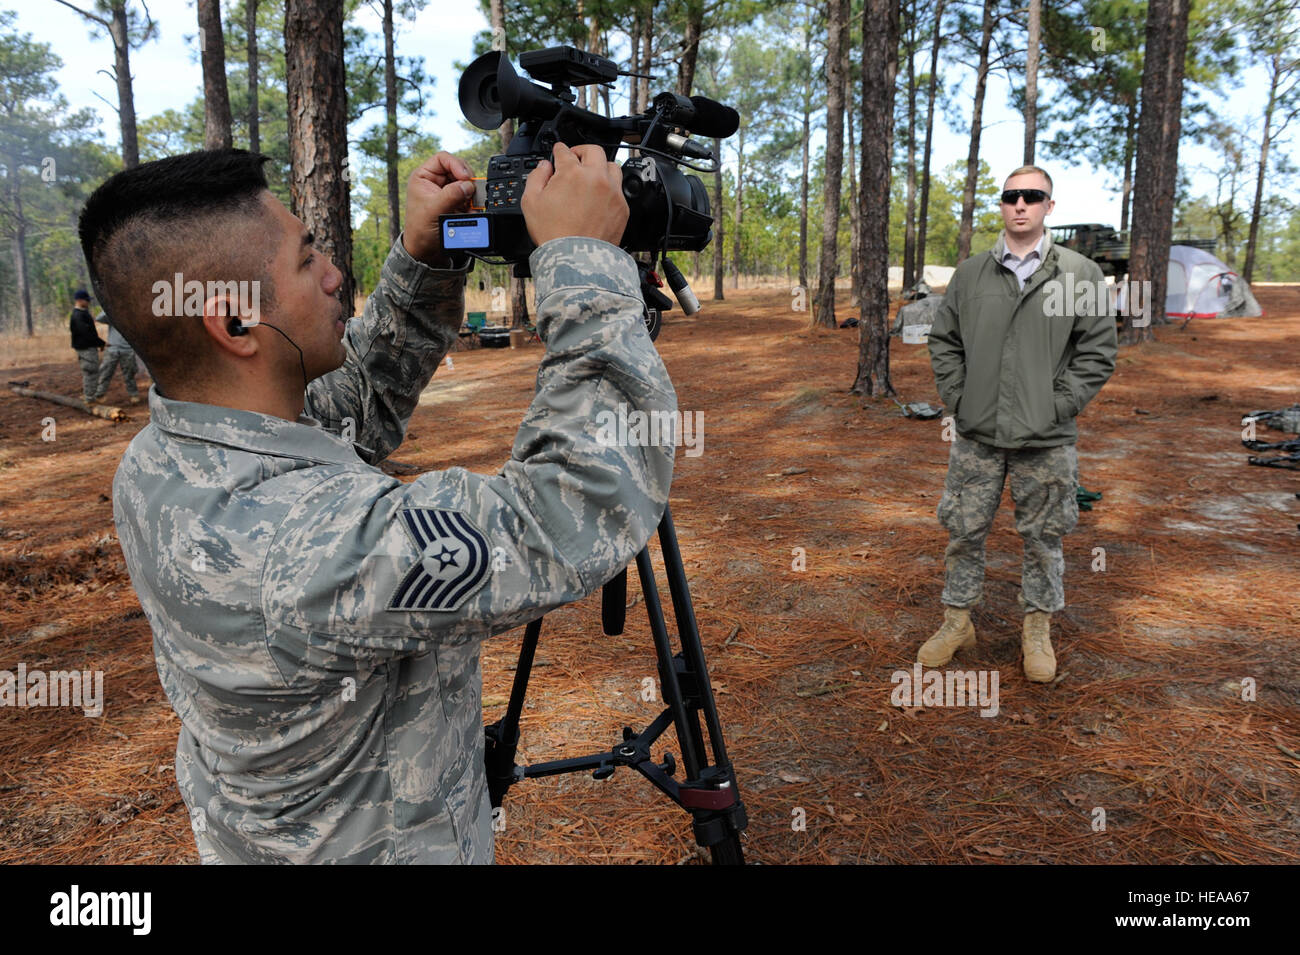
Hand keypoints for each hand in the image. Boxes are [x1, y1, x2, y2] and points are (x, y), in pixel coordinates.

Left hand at [402, 151, 474, 266]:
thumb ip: (451, 195)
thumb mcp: (434, 210)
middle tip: (471, 192)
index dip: (456, 165)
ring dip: (471, 193)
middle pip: (458, 169)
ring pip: (466, 183)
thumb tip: (468, 186)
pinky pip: (469, 197)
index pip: (443, 159)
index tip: (465, 177)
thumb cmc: (420, 230)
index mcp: (423, 176)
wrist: (426, 250)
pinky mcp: (455, 202)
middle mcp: (435, 181)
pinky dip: (472, 203)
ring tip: (470, 205)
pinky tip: (470, 211)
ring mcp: (446, 192)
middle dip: (467, 181)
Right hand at [520, 142, 627, 246]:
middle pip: (594, 151)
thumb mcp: (530, 202)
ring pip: (612, 167)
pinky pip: (619, 190)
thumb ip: (536, 177)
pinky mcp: (622, 208)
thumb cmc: (554, 234)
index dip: (559, 150)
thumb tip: (544, 166)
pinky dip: (609, 189)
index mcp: (572, 173)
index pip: (565, 151)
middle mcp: (596, 178)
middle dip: (582, 151)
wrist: (576, 259)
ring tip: (592, 176)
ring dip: (600, 167)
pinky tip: (600, 197)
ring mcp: (612, 192)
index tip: (558, 152)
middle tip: (575, 158)